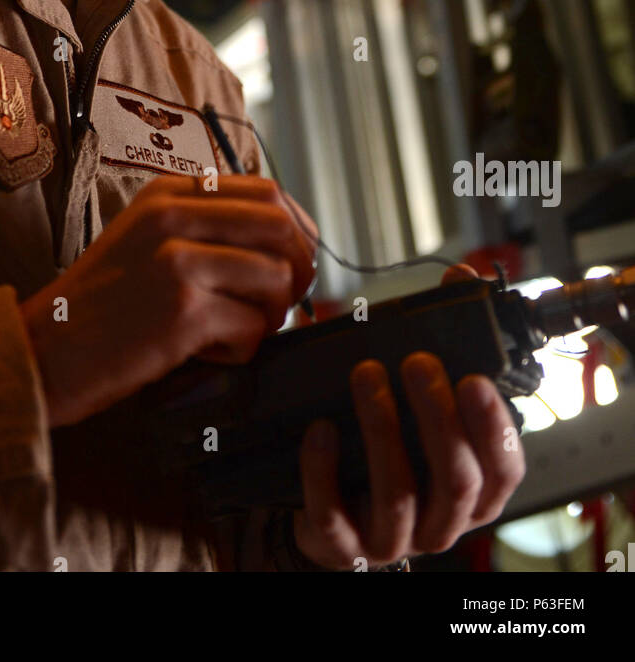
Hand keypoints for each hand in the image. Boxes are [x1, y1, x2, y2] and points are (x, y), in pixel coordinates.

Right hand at [19, 173, 316, 428]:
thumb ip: (205, 227)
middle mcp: (174, 216)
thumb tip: (287, 243)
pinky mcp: (182, 309)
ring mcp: (178, 260)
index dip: (298, 231)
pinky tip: (207, 353)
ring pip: (276, 279)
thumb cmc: (102, 305)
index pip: (267, 193)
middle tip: (284, 303)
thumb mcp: (147, 238)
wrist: (43, 350)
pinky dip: (242, 349)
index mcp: (170, 192)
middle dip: (299, 270)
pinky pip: (251, 328)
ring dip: (269, 316)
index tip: (296, 263)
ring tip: (234, 331)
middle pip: (281, 228)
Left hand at [292, 263, 525, 568]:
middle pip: (455, 479)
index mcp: (474, 490)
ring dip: (382, 430)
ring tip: (366, 376)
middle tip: (417, 362)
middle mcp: (442, 521)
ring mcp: (393, 539)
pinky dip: (324, 470)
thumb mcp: (423, 403)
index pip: (504, 468)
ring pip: (397, 494)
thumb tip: (460, 278)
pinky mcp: (342, 546)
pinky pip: (333, 515)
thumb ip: (447, 342)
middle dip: (438, 417)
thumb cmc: (391, 449)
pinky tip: (320, 429)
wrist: (334, 509)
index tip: (474, 377)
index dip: (494, 426)